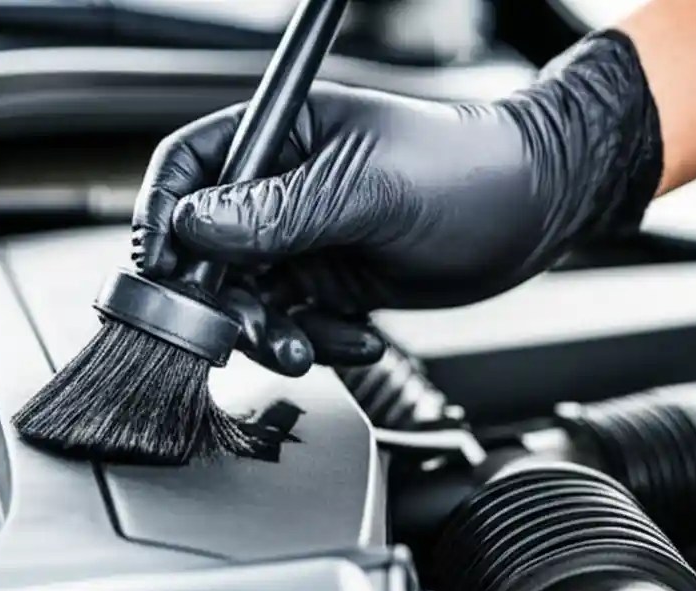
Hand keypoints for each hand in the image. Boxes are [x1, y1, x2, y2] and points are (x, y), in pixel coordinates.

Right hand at [131, 30, 661, 375]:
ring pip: (250, 298)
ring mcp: (306, 239)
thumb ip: (279, 211)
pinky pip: (296, 323)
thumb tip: (196, 227)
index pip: (191, 168)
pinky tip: (357, 341)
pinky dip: (316, 342)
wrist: (535, 211)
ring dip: (271, 333)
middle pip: (209, 249)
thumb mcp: (368, 188)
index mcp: (282, 138)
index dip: (164, 218)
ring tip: (309, 348)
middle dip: (223, 299)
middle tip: (247, 330)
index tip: (161, 269)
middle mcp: (284, 189)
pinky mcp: (333, 282)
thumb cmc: (465, 169)